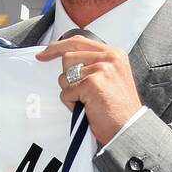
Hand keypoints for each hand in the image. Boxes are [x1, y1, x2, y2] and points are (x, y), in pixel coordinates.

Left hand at [34, 34, 143, 148]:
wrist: (127, 130)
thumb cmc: (118, 110)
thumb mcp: (112, 78)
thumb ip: (94, 64)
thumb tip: (67, 60)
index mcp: (114, 54)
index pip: (79, 42)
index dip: (58, 47)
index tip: (44, 54)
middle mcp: (109, 58)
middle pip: (68, 58)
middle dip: (67, 78)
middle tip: (80, 93)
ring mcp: (101, 70)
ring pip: (65, 76)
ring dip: (71, 92)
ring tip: (87, 102)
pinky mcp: (91, 84)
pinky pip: (66, 93)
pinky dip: (71, 104)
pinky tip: (87, 109)